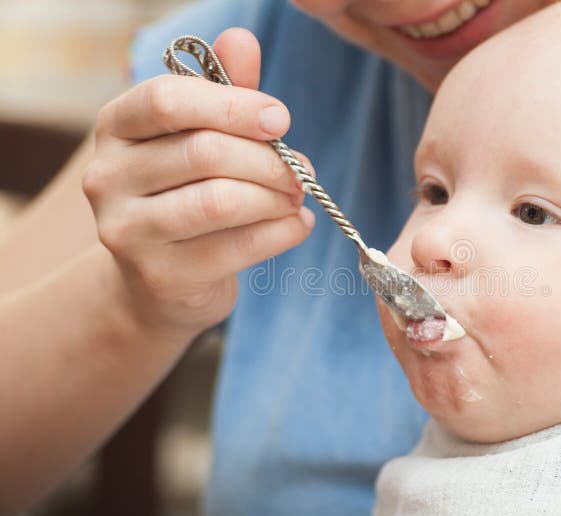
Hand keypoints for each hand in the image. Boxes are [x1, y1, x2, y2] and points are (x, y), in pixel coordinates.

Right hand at [83, 28, 314, 334]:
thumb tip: (241, 39)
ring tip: (297, 197)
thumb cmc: (186, 193)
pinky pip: (236, 247)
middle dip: (268, 160)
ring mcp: (127, 231)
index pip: (168, 101)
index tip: (281, 120)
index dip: (233, 105)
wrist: (160, 280)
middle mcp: (107, 177)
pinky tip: (297, 224)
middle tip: (301, 170)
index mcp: (116, 128)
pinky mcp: (160, 275)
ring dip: (275, 197)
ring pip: (220, 202)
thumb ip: (221, 90)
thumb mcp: (200, 137)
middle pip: (204, 152)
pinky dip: (281, 233)